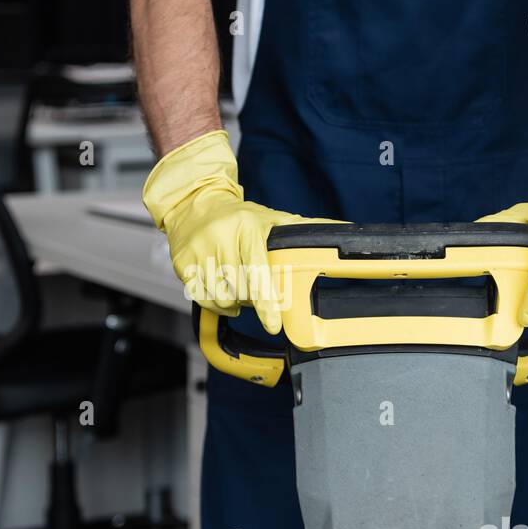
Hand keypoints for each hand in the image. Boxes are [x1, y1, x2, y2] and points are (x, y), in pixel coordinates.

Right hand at [143, 130, 331, 333]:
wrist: (193, 204)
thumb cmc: (238, 216)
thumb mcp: (270, 218)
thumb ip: (304, 228)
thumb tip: (345, 230)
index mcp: (245, 227)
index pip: (258, 271)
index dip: (266, 301)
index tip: (273, 324)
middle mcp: (220, 238)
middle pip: (241, 290)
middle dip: (251, 296)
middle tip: (253, 285)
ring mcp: (198, 252)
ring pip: (222, 298)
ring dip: (234, 300)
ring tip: (236, 282)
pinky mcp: (182, 264)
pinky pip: (203, 298)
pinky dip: (216, 301)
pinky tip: (221, 286)